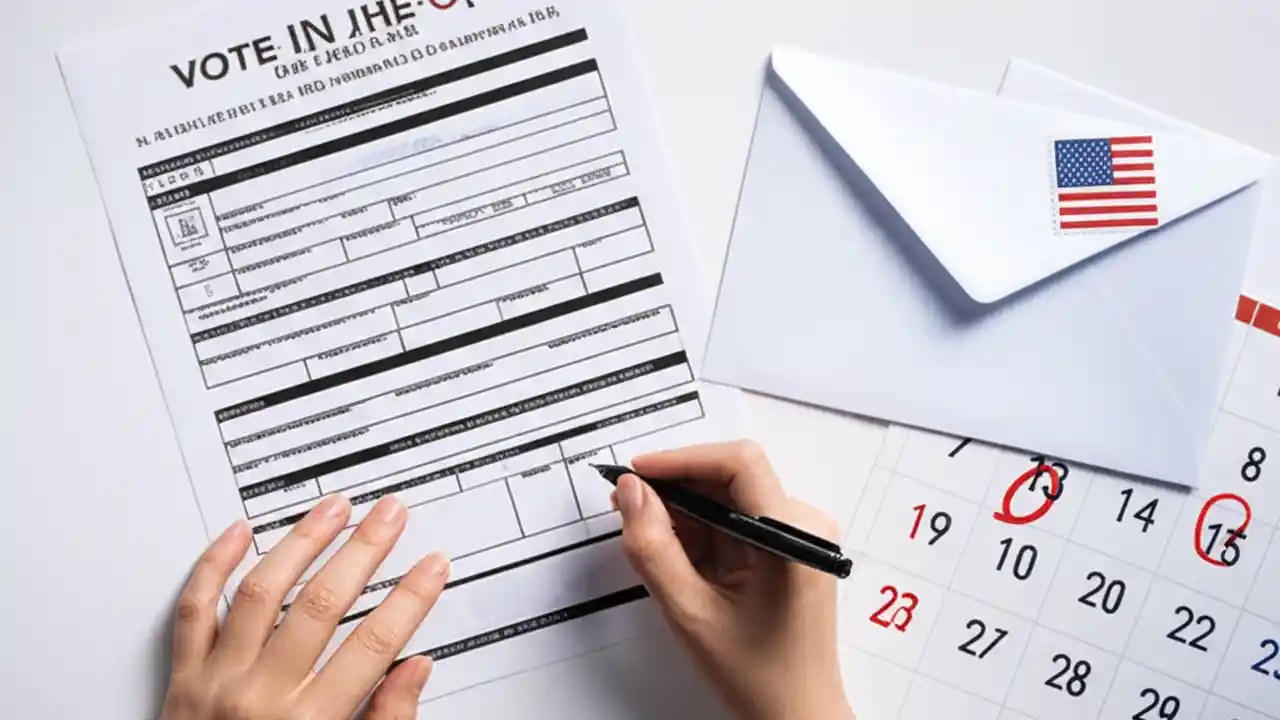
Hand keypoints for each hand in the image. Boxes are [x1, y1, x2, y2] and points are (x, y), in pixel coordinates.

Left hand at [160, 495, 448, 719]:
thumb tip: (414, 671)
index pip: (373, 646)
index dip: (410, 599)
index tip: (432, 567)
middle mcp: (260, 696)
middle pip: (323, 605)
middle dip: (365, 551)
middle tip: (390, 515)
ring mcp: (217, 682)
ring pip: (263, 592)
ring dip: (302, 541)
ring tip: (332, 508)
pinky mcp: (182, 677)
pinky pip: (194, 609)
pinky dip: (214, 565)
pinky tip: (240, 532)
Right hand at [614, 441, 854, 719]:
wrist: (796, 715)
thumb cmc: (760, 676)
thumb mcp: (691, 612)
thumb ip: (655, 548)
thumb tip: (633, 494)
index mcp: (793, 537)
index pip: (738, 463)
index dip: (682, 458)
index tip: (640, 472)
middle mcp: (804, 527)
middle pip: (732, 476)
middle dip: (676, 486)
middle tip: (628, 504)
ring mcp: (797, 537)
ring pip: (730, 497)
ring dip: (685, 510)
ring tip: (648, 537)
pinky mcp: (786, 548)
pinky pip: (736, 520)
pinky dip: (702, 529)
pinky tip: (677, 554)